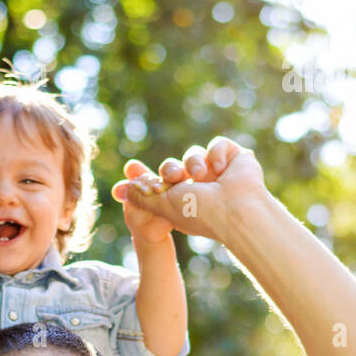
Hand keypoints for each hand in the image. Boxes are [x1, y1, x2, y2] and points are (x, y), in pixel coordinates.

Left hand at [111, 137, 266, 245]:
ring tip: (203, 176)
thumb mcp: (162, 205)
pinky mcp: (234, 159)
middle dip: (170, 169)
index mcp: (181, 203)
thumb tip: (120, 190)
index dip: (146, 178)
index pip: (160, 184)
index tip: (128, 168)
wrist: (235, 209)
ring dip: (194, 162)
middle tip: (175, 177)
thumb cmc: (199, 212)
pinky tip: (222, 169)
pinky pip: (218, 144)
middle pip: (173, 166)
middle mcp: (198, 189)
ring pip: (194, 154)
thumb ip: (141, 197)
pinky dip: (217, 153)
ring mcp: (217, 174)